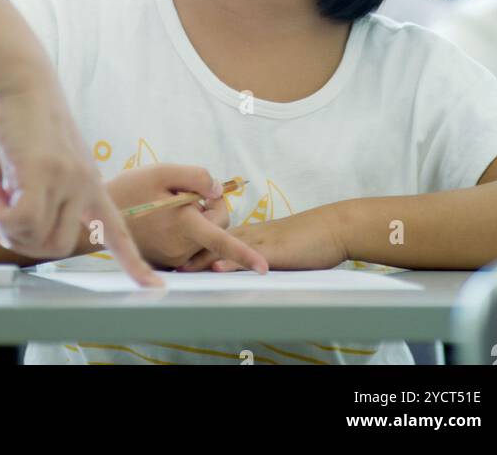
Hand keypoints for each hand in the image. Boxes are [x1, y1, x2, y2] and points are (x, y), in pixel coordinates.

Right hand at [0, 74, 166, 287]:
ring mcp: (66, 179)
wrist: (23, 80)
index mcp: (92, 184)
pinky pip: (21, 220)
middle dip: (25, 242)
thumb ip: (48, 191)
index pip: (118, 231)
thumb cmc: (30, 119)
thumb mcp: (50, 159)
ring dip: (7, 227)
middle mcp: (85, 185)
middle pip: (59, 247)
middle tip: (3, 214)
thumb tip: (25, 223)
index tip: (154, 289)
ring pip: (38, 237)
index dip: (134, 264)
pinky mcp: (41, 171)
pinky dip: (0, 215)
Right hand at [115, 164, 268, 273]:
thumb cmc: (130, 190)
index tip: (263, 269)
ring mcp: (176, 257)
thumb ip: (195, 176)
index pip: (221, 240)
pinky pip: (192, 242)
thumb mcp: (162, 171)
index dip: (244, 254)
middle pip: (218, 225)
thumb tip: (218, 190)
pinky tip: (166, 217)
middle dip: (212, 206)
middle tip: (186, 190)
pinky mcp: (169, 261)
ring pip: (206, 234)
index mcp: (183, 225)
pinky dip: (188, 228)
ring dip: (198, 217)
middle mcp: (182, 247)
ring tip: (170, 204)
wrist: (98, 218)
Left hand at [186, 203, 347, 272]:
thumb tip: (234, 265)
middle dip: (187, 251)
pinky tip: (217, 267)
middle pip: (211, 240)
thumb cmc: (306, 240)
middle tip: (164, 262)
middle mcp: (248, 233)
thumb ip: (254, 253)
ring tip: (180, 269)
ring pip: (224, 246)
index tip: (170, 254)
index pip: (211, 238)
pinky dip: (232, 261)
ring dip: (202, 256)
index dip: (191, 245)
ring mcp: (260, 239)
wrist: (332, 229)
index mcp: (246, 232)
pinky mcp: (274, 250)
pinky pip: (249, 255)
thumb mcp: (274, 246)